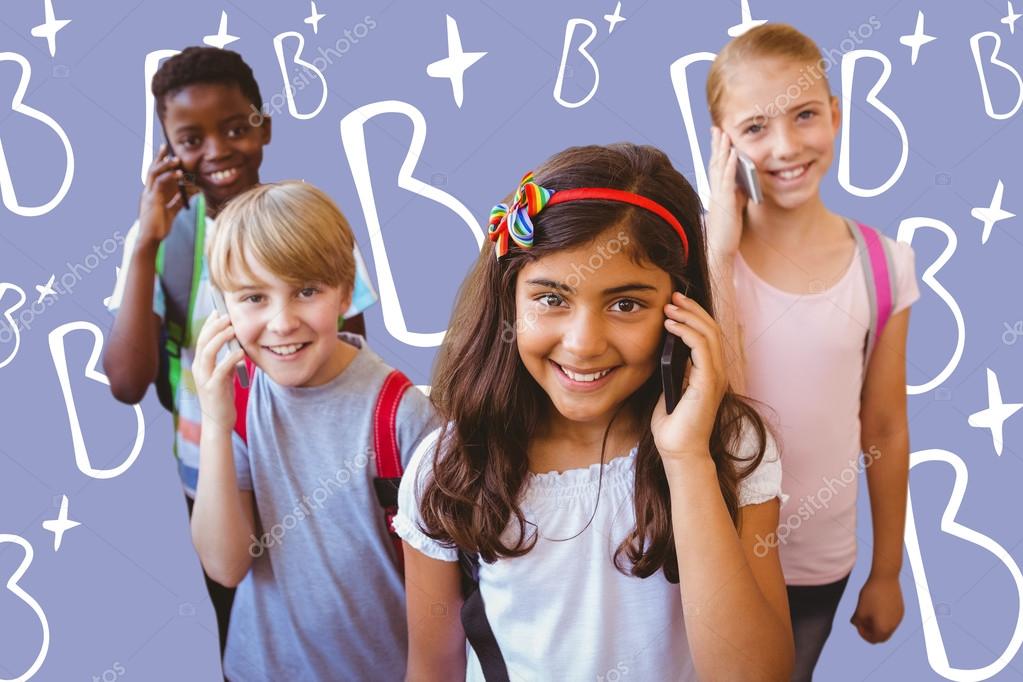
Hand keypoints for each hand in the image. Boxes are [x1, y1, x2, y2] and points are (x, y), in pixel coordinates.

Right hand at [137, 143, 198, 248]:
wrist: (151, 239)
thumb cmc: (159, 227)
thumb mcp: (171, 211)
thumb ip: (178, 201)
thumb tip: (188, 193)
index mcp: (152, 193)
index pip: (155, 174)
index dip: (160, 162)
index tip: (167, 152)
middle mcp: (148, 191)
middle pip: (152, 169)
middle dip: (159, 158)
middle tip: (166, 146)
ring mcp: (148, 195)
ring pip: (154, 173)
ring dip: (165, 165)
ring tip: (176, 160)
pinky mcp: (152, 200)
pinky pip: (160, 184)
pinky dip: (169, 177)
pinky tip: (179, 174)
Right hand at [193, 310, 245, 432]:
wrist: (218, 421)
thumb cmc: (221, 398)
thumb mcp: (223, 376)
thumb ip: (226, 363)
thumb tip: (235, 349)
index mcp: (200, 365)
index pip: (201, 339)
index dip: (209, 324)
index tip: (218, 312)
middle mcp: (198, 369)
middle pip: (203, 342)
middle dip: (214, 326)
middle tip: (227, 316)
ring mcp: (204, 378)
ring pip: (208, 352)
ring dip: (220, 338)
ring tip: (232, 328)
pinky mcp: (213, 388)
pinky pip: (221, 369)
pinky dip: (230, 358)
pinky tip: (240, 351)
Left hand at [651, 292, 727, 463]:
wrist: (678, 450)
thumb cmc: (672, 424)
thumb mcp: (670, 388)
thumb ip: (674, 369)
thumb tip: (666, 348)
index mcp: (710, 372)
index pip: (708, 335)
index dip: (694, 315)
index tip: (675, 303)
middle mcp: (717, 372)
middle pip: (711, 328)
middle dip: (692, 309)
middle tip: (673, 296)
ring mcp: (715, 377)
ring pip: (708, 334)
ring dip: (688, 316)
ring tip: (669, 306)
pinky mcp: (708, 382)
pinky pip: (701, 348)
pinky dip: (687, 332)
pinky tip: (671, 326)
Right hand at [705, 127, 746, 262]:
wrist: (719, 249)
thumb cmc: (726, 232)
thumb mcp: (734, 208)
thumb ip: (738, 194)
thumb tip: (744, 183)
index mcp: (717, 191)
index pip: (715, 166)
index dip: (716, 150)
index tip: (718, 135)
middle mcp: (714, 191)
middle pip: (714, 162)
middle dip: (716, 144)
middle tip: (716, 128)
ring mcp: (718, 196)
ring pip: (718, 168)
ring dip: (722, 150)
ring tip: (724, 134)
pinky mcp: (724, 202)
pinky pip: (727, 180)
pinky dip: (729, 165)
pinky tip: (733, 154)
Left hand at [850, 574, 903, 642]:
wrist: (885, 578)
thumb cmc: (870, 594)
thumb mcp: (860, 609)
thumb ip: (857, 620)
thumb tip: (854, 623)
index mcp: (883, 629)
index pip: (873, 640)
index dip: (863, 634)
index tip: (857, 624)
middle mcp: (894, 626)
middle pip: (882, 636)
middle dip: (871, 631)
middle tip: (862, 621)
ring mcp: (899, 618)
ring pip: (888, 628)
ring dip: (878, 624)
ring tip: (868, 613)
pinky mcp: (901, 610)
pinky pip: (892, 619)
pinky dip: (884, 618)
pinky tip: (876, 607)